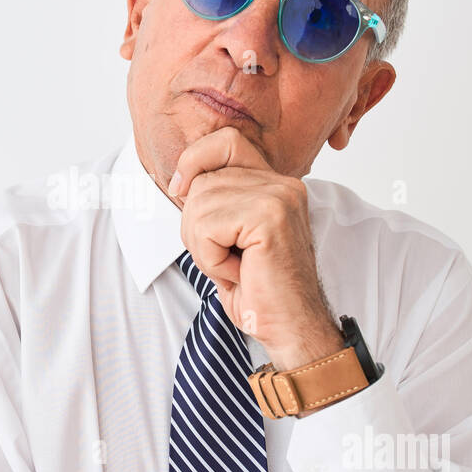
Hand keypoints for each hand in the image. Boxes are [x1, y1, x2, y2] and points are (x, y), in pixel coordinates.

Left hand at [167, 127, 343, 370]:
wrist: (291, 330)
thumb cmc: (258, 291)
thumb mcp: (229, 238)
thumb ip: (215, 203)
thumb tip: (180, 180)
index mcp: (276, 184)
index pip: (225, 141)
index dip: (194, 160)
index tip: (180, 190)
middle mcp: (283, 184)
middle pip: (202, 180)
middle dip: (196, 226)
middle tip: (227, 259)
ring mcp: (280, 197)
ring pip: (199, 204)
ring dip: (203, 247)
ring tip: (234, 268)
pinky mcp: (270, 217)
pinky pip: (206, 226)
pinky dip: (210, 257)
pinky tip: (238, 273)